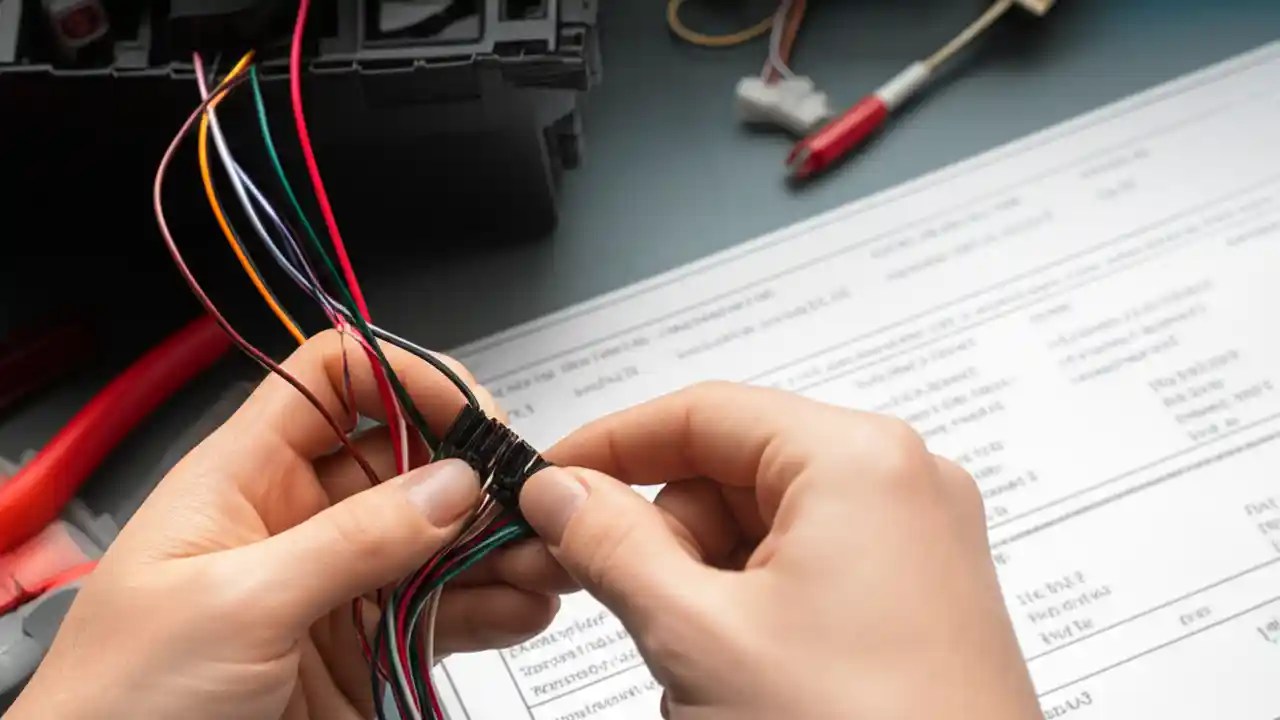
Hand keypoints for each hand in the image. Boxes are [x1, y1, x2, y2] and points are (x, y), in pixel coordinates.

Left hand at [8, 331, 572, 719]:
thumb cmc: (118, 704)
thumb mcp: (235, 606)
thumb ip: (352, 540)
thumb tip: (450, 485)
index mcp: (245, 478)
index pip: (336, 381)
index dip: (405, 379)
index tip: (470, 416)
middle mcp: (298, 522)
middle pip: (407, 463)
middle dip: (474, 475)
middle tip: (529, 501)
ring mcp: (336, 588)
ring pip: (437, 541)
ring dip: (496, 545)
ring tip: (546, 561)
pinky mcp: (364, 650)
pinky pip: (443, 611)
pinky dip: (493, 607)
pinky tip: (527, 608)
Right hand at [519, 382, 1038, 719]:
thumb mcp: (701, 637)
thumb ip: (613, 547)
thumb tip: (563, 493)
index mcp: (861, 461)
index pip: (702, 413)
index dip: (610, 446)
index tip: (550, 483)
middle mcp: (901, 487)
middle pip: (731, 474)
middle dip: (665, 540)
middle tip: (619, 599)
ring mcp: (914, 545)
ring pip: (762, 533)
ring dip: (704, 592)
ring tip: (702, 673)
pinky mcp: (915, 600)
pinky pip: (803, 576)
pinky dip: (750, 617)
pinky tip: (742, 684)